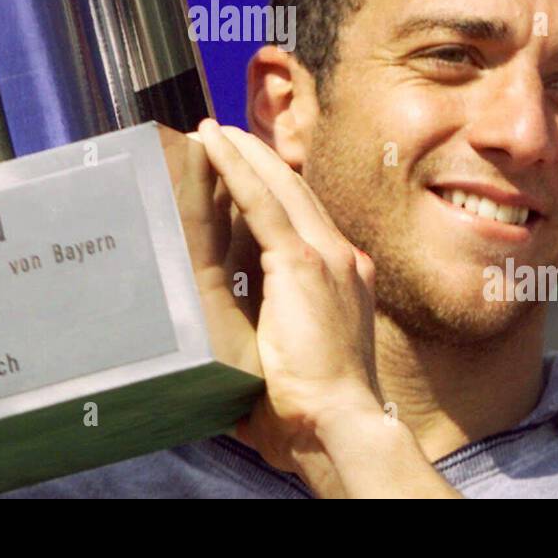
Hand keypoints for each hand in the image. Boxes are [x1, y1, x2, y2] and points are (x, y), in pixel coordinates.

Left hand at [193, 119, 382, 487]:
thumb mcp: (289, 364)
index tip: (249, 174)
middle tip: (226, 136)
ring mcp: (328, 256)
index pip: (307, 220)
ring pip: (280, 187)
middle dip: (261, 161)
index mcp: (345, 281)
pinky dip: (235, 168)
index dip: (277, 192)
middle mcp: (343, 260)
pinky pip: (261, 202)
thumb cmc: (309, 416)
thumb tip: (221, 360)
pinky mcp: (303, 262)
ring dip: (244, 154)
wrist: (338, 426)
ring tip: (213, 131)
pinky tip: (212, 145)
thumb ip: (265, 346)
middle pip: (297, 192)